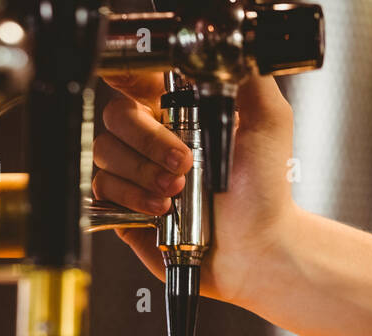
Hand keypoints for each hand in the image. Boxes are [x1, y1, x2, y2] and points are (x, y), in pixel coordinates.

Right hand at [92, 70, 298, 307]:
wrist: (254, 249)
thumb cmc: (263, 193)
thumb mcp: (268, 121)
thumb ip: (247, 78)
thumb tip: (219, 49)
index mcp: (180, 111)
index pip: (138, 78)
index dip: (131, 77)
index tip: (146, 93)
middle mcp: (152, 138)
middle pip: (115, 115)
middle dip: (149, 140)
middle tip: (184, 162)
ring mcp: (135, 173)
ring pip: (105, 153)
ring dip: (142, 173)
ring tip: (177, 192)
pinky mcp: (123, 207)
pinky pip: (103, 190)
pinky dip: (132, 198)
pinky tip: (161, 210)